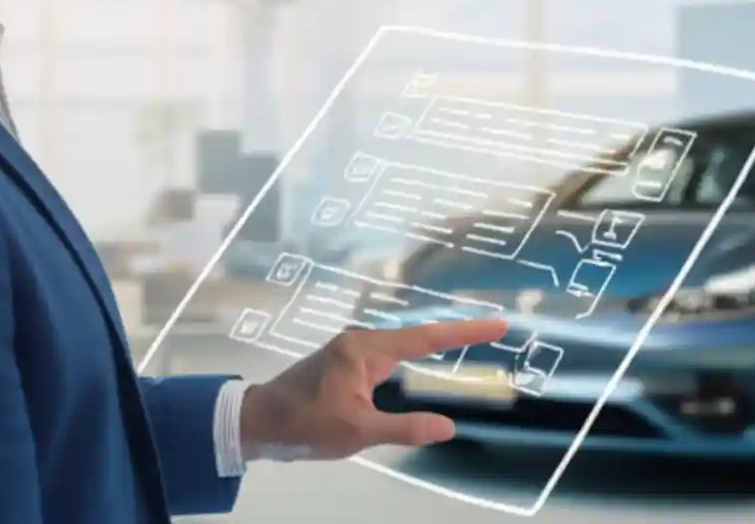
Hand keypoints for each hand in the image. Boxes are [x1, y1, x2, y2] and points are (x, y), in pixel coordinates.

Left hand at [239, 319, 507, 461]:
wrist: (257, 422)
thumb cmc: (305, 424)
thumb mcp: (358, 431)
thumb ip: (405, 428)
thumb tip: (448, 426)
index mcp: (366, 350)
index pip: (427, 338)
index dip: (465, 332)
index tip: (498, 323)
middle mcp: (361, 341)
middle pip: (419, 336)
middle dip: (455, 333)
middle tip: (494, 330)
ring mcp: (351, 349)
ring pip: (403, 346)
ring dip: (434, 344)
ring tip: (471, 342)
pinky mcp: (345, 362)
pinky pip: (390, 356)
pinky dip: (414, 357)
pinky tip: (425, 363)